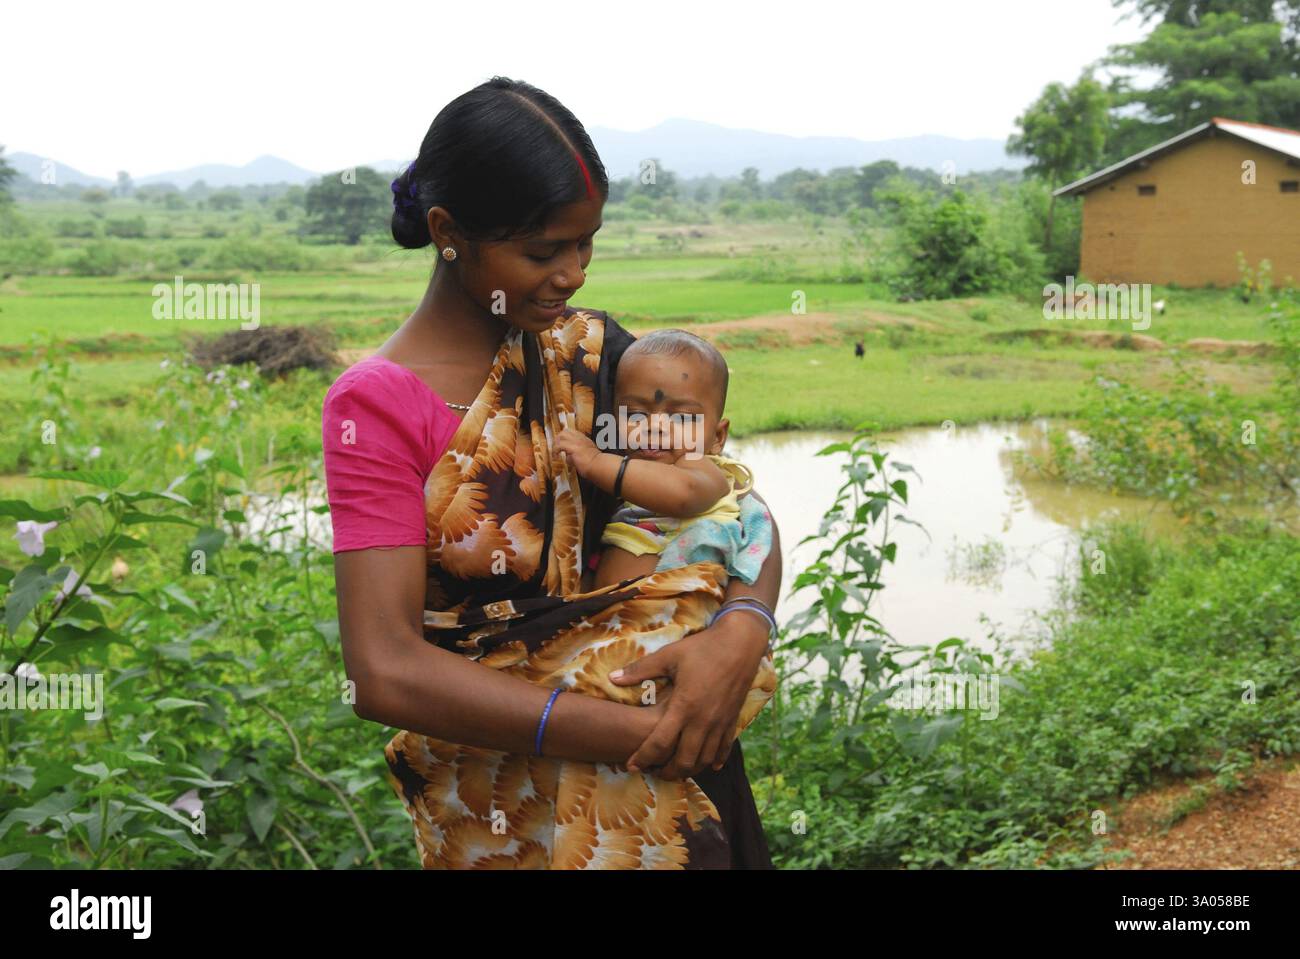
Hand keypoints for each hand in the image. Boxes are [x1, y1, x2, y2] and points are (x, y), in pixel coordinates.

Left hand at [556, 427, 600, 475]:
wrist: (599, 466)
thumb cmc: (594, 464)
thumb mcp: (586, 455)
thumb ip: (576, 454)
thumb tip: (568, 457)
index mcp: (584, 439)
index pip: (571, 432)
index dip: (563, 438)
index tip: (560, 445)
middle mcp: (580, 438)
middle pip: (565, 431)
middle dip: (558, 439)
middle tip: (556, 448)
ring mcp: (577, 442)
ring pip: (561, 435)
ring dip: (556, 444)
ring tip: (555, 453)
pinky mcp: (573, 448)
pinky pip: (559, 446)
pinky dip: (555, 451)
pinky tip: (556, 458)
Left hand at [612, 614, 767, 779]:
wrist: (741, 643)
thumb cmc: (702, 648)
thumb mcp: (669, 656)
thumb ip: (640, 670)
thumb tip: (612, 678)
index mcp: (683, 707)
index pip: (659, 743)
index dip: (642, 758)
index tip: (630, 766)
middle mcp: (703, 721)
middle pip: (683, 761)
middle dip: (666, 772)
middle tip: (653, 772)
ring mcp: (720, 723)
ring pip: (704, 760)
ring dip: (689, 770)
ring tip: (675, 769)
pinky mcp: (733, 720)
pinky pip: (724, 750)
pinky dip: (714, 761)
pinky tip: (708, 765)